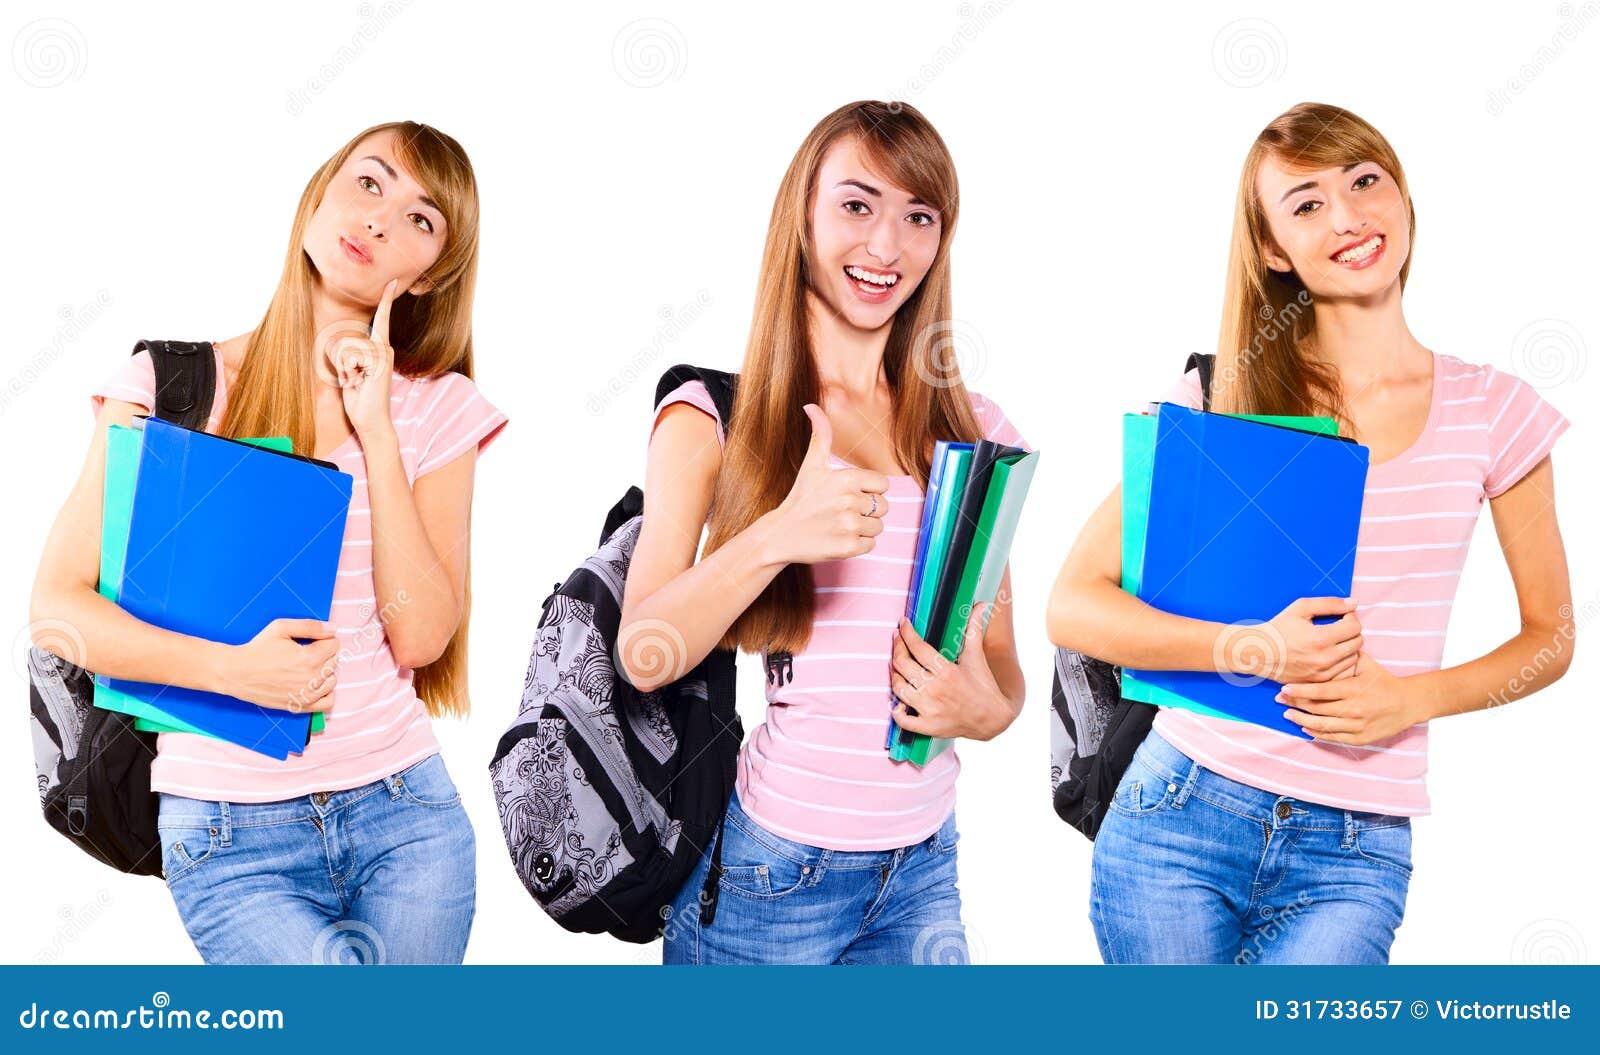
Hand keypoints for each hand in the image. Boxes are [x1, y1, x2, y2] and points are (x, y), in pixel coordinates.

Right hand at [219, 618, 339, 713]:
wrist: (237, 673)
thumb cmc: (258, 649)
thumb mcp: (281, 628)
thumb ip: (310, 626)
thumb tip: (333, 629)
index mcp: (310, 658)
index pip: (334, 645)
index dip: (324, 639)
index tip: (311, 641)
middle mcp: (312, 678)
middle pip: (334, 661)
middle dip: (324, 654)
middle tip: (305, 653)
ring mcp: (307, 694)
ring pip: (332, 680)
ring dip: (325, 672)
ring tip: (307, 667)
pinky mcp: (301, 706)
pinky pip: (327, 702)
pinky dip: (325, 693)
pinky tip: (314, 684)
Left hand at [324, 278, 397, 441]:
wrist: (371, 420)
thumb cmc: (360, 399)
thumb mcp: (352, 373)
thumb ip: (351, 357)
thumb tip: (346, 349)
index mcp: (380, 348)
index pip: (382, 319)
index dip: (385, 300)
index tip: (391, 281)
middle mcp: (385, 348)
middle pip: (347, 340)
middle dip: (341, 362)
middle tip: (354, 380)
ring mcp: (384, 354)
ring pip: (347, 349)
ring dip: (344, 370)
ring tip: (357, 382)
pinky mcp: (380, 362)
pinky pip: (351, 357)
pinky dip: (349, 373)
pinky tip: (359, 384)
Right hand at [765, 404, 889, 564]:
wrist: (781, 535)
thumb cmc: (800, 498)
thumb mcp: (812, 465)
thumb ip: (820, 434)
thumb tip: (810, 405)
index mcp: (846, 478)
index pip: (883, 485)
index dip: (869, 490)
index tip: (849, 494)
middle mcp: (850, 501)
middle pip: (883, 507)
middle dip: (867, 510)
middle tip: (841, 512)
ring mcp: (850, 525)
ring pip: (878, 527)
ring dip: (863, 528)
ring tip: (839, 525)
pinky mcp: (849, 548)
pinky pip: (871, 545)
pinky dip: (858, 545)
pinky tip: (839, 539)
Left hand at [889, 604, 1017, 741]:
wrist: (993, 718)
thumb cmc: (984, 684)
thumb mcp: (977, 656)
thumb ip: (975, 630)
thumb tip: (981, 605)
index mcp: (947, 670)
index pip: (917, 647)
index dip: (907, 632)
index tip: (902, 624)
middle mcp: (935, 689)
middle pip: (902, 664)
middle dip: (896, 647)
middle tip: (897, 639)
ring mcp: (930, 709)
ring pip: (898, 687)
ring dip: (894, 674)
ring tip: (896, 665)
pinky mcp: (928, 726)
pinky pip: (902, 720)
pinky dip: (896, 710)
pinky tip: (897, 701)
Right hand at [1221, 596, 1362, 683]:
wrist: (1258, 652)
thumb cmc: (1279, 628)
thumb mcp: (1301, 608)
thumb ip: (1330, 603)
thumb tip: (1355, 603)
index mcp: (1321, 638)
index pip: (1355, 627)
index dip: (1350, 618)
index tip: (1341, 617)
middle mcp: (1325, 659)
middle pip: (1357, 643)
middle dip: (1351, 632)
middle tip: (1337, 629)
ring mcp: (1323, 673)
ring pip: (1354, 659)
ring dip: (1348, 648)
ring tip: (1333, 642)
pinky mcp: (1320, 683)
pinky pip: (1345, 672)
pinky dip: (1342, 663)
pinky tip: (1330, 655)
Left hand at [1279, 651, 1429, 744]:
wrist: (1409, 703)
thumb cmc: (1384, 681)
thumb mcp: (1368, 665)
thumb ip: (1347, 655)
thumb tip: (1329, 639)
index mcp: (1354, 689)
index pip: (1320, 691)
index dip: (1300, 691)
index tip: (1284, 688)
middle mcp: (1354, 709)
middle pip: (1317, 709)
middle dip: (1295, 704)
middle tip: (1279, 699)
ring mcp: (1357, 726)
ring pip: (1322, 725)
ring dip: (1301, 719)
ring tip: (1287, 713)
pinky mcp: (1361, 738)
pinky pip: (1334, 737)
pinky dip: (1317, 733)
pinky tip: (1305, 727)